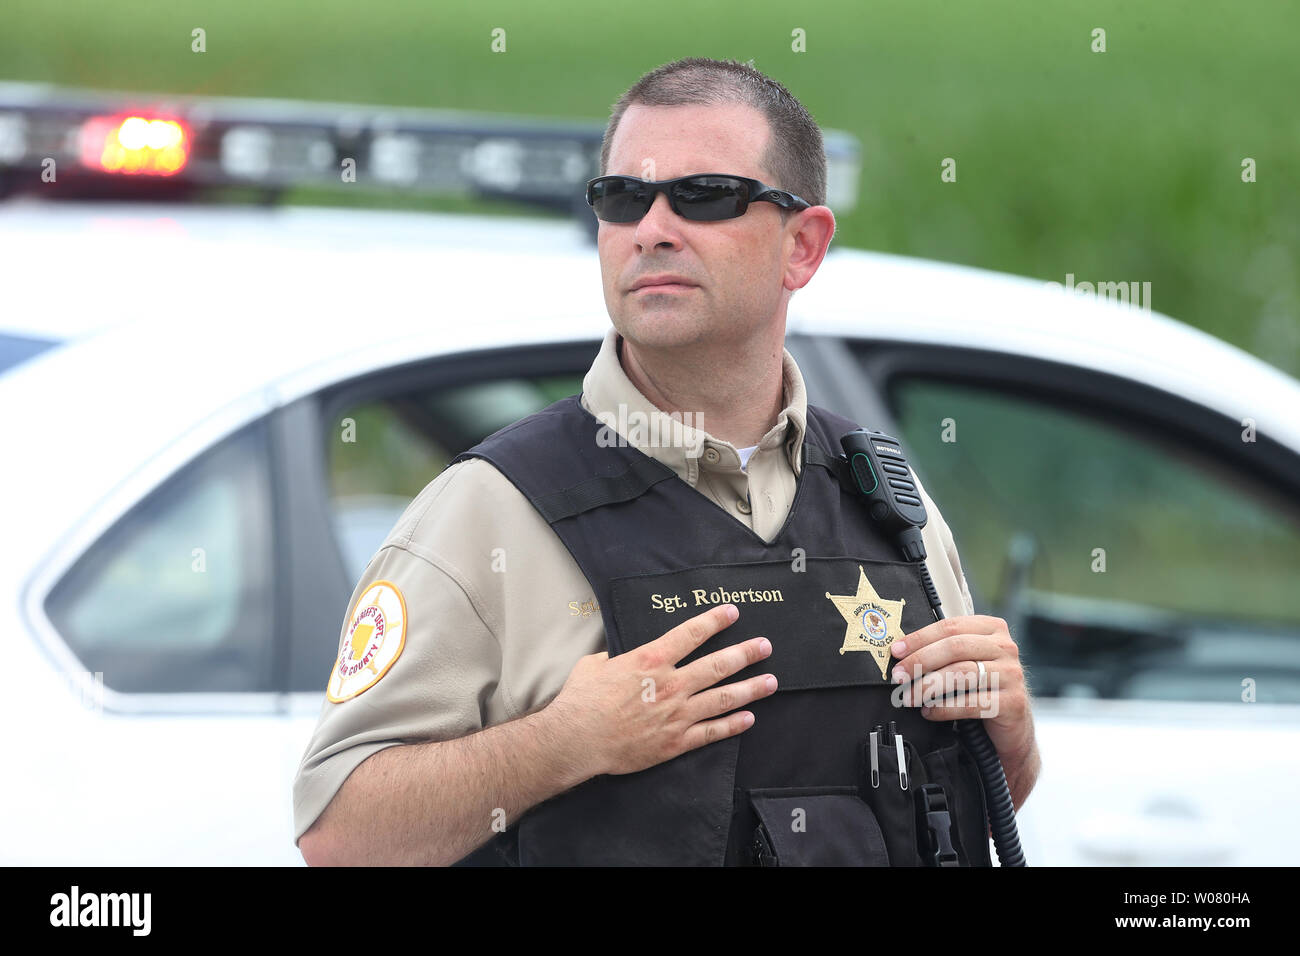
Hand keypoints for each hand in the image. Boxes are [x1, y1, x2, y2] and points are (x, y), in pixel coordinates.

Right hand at [546, 603, 776, 776]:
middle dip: (746, 653)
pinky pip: (711, 732)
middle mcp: (670, 684)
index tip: (733, 612)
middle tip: (765, 646)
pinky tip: (749, 719)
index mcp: (650, 660)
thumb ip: (612, 658)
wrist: (577, 739)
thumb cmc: (581, 700)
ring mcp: (676, 714)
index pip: (691, 634)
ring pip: (723, 698)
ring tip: (770, 681)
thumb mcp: (593, 665)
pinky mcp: (675, 742)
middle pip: (718, 665)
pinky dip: (732, 725)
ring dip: (750, 689)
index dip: (714, 621)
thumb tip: (615, 657)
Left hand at [889, 615, 1032, 766]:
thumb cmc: (981, 688)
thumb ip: (944, 651)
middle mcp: (1006, 648)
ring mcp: (1011, 674)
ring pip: (961, 674)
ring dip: (928, 686)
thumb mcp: (967, 662)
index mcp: (993, 629)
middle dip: (920, 661)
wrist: (1012, 725)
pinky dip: (944, 708)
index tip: (896, 651)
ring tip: (909, 697)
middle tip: (898, 676)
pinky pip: (971, 703)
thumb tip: (901, 653)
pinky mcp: (1012, 702)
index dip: (920, 638)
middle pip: (954, 647)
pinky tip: (929, 712)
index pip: (950, 626)